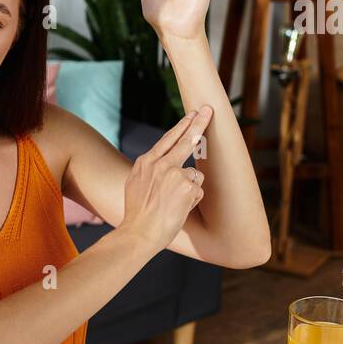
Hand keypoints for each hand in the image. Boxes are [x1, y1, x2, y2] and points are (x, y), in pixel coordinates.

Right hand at [117, 105, 212, 254]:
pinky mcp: (187, 186)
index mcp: (146, 163)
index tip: (192, 115)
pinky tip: (178, 209)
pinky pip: (198, 191)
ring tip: (172, 205)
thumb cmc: (137, 214)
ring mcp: (174, 173)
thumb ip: (148, 170)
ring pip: (194, 175)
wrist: (139, 233)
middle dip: (198, 123)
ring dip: (189, 189)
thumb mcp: (135, 185)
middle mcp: (160, 164)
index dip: (182, 126)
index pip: (168, 139)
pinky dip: (192, 201)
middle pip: (186, 140)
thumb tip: (161, 161)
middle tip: (207, 110)